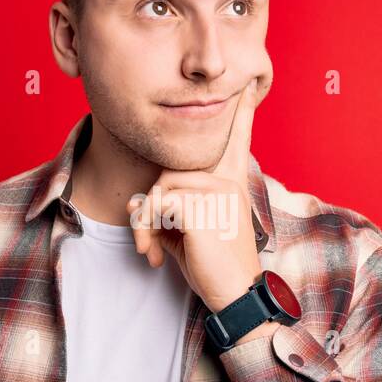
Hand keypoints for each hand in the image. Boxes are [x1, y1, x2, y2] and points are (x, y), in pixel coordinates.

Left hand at [127, 72, 268, 312]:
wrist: (235, 297)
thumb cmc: (214, 267)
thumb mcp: (189, 233)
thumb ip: (170, 210)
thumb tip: (136, 204)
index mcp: (231, 183)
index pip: (237, 140)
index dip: (241, 113)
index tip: (246, 85)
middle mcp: (227, 181)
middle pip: (169, 171)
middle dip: (147, 207)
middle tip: (146, 243)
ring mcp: (217, 191)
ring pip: (159, 188)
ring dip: (143, 223)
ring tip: (149, 251)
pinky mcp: (202, 206)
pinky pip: (157, 204)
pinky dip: (146, 230)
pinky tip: (156, 255)